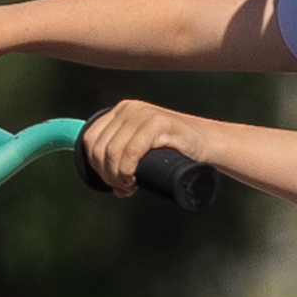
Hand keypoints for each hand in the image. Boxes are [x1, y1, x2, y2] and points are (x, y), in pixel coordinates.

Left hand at [81, 96, 206, 193]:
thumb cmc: (174, 152)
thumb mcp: (142, 149)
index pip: (90, 139)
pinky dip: (127, 170)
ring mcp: (143, 114)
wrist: (206, 143)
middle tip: (123, 187)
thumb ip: (124, 158)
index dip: (94, 166)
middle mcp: (128, 109)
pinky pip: (131, 151)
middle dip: (106, 174)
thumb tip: (110, 185)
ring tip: (129, 186)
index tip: (111, 182)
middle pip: (100, 148)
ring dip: (116, 176)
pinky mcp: (158, 123)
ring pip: (112, 152)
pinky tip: (133, 180)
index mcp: (120, 112)